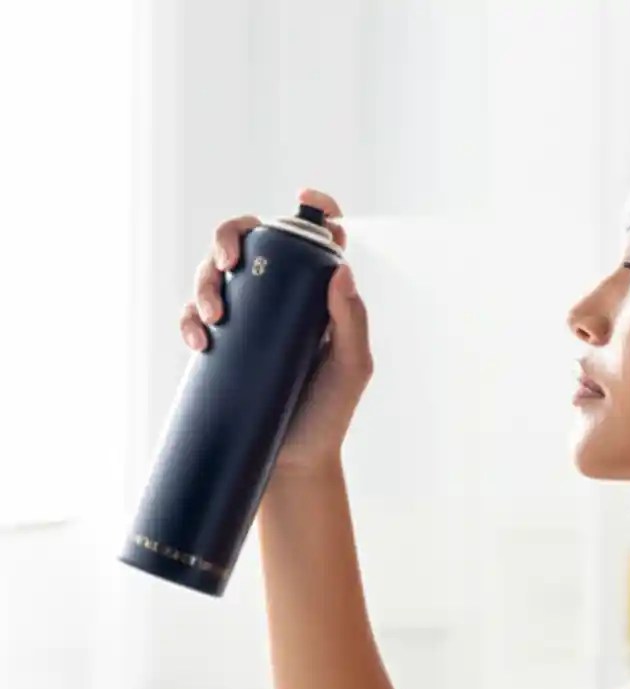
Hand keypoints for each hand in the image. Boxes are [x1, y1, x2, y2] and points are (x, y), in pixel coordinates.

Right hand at [178, 188, 372, 474]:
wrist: (290, 463)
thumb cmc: (328, 413)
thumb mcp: (351, 369)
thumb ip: (352, 323)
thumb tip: (341, 272)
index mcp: (319, 294)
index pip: (318, 239)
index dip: (315, 209)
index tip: (303, 197)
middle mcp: (282, 296)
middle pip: (251, 238)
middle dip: (230, 235)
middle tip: (230, 262)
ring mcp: (247, 316)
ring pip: (214, 271)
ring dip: (205, 280)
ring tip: (214, 317)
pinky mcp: (219, 342)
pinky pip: (193, 314)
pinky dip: (189, 318)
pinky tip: (200, 340)